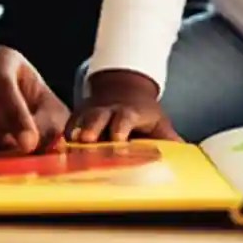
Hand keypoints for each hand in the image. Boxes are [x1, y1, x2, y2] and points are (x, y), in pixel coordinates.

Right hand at [67, 70, 182, 142]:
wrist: (123, 90)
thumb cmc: (143, 113)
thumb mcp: (159, 122)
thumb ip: (169, 138)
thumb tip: (185, 152)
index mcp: (129, 112)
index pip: (126, 117)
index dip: (121, 127)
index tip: (118, 139)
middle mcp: (107, 111)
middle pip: (98, 117)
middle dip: (91, 127)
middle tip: (85, 139)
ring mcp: (90, 114)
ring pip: (79, 122)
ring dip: (73, 134)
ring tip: (66, 147)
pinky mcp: (76, 119)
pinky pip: (67, 128)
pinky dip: (62, 138)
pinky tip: (57, 151)